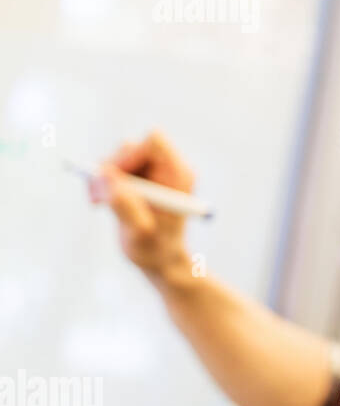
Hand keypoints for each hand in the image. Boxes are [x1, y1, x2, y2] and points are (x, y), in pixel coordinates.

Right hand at [89, 129, 195, 283]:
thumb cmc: (156, 251)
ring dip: (102, 177)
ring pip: (119, 158)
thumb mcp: (140, 233)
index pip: (153, 143)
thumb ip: (125, 204)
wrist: (161, 262)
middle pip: (132, 147)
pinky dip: (101, 183)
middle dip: (110, 169)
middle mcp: (168, 169)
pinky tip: (99, 201)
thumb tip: (104, 175)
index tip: (113, 179)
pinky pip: (114, 170)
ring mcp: (153, 174)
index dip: (129, 155)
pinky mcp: (139, 181)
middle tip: (96, 196)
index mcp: (178, 175)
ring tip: (97, 202)